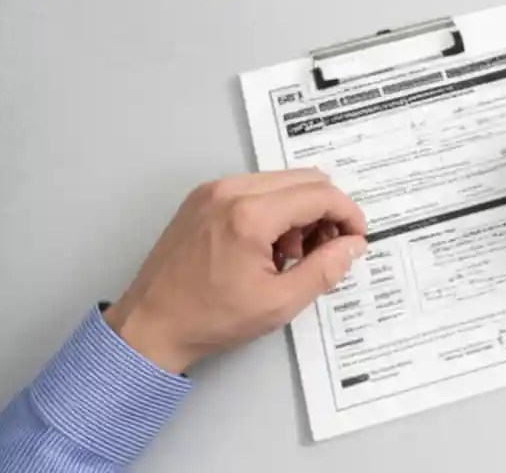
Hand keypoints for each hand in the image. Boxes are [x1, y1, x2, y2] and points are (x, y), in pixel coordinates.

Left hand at [103, 170, 366, 373]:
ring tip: (293, 254)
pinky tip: (268, 246)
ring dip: (301, 211)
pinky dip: (274, 209)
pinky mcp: (201, 197)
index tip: (355, 240)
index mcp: (251, 215)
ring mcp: (212, 190)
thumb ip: (325, 269)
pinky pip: (255, 188)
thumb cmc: (211, 319)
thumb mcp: (279, 303)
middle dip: (326, 211)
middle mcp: (231, 191)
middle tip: (327, 250)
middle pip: (305, 179)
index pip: (320, 195)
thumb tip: (353, 245)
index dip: (348, 215)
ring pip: (282, 182)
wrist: (150, 326)